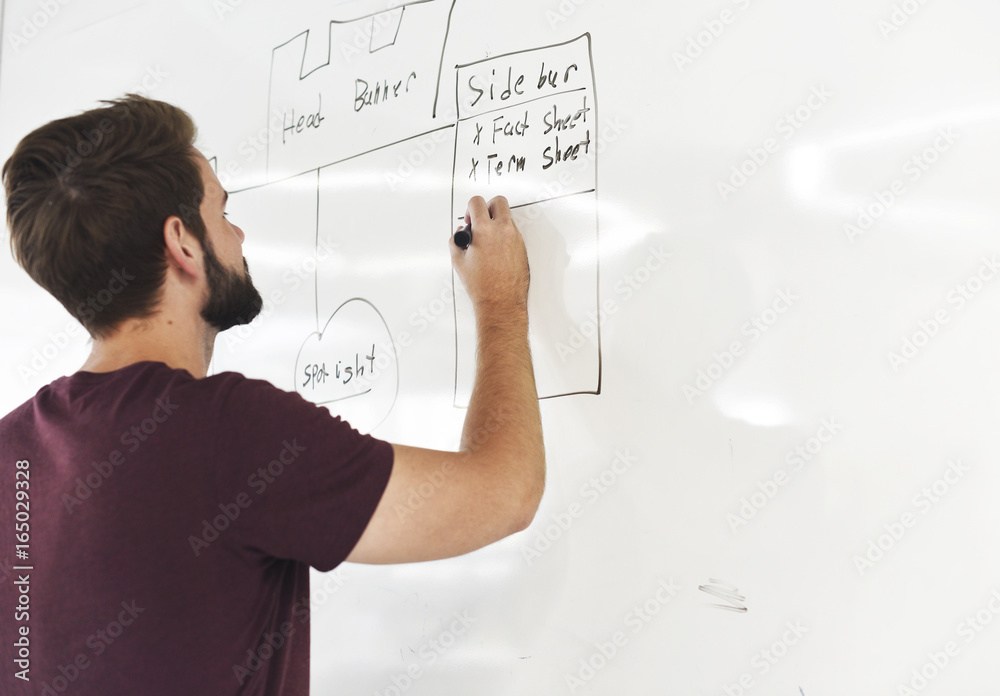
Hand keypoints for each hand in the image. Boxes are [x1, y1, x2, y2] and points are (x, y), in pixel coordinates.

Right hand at [450, 195, 529, 317]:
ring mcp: (515, 238)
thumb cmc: (482, 286)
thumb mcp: (459, 261)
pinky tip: (495, 249)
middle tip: (480, 219)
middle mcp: (503, 231)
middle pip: (498, 201)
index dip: (469, 208)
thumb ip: (456, 241)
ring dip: (496, 222)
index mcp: (485, 231)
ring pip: (507, 217)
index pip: (477, 202)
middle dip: (487, 206)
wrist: (501, 302)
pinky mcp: (522, 247)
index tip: (468, 218)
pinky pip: (513, 232)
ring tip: (486, 238)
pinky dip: (504, 235)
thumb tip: (460, 234)